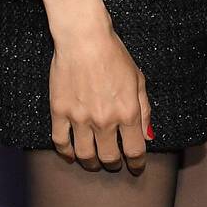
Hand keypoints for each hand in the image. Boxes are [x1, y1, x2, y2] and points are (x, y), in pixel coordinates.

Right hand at [41, 0, 151, 170]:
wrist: (84, 39)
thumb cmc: (114, 55)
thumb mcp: (138, 80)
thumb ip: (144, 110)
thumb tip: (147, 136)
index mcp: (127, 112)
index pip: (134, 150)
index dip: (137, 164)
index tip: (136, 167)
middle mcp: (104, 120)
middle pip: (109, 157)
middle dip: (114, 164)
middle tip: (114, 163)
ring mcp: (80, 118)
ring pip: (85, 155)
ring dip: (91, 164)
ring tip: (94, 163)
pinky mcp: (59, 112)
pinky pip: (60, 142)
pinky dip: (66, 153)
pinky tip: (71, 154)